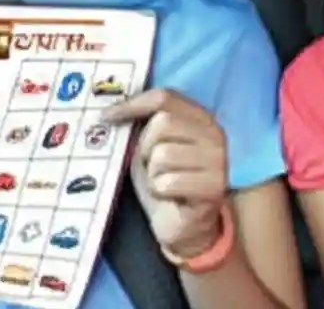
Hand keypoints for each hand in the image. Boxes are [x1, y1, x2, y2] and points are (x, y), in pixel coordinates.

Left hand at [102, 89, 227, 258]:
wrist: (186, 226)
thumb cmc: (166, 182)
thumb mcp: (152, 147)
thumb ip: (143, 126)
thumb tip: (108, 112)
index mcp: (201, 118)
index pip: (164, 97)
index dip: (132, 104)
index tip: (105, 117)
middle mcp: (215, 134)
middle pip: (163, 123)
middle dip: (145, 147)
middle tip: (151, 165)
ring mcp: (218, 161)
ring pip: (163, 154)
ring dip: (153, 173)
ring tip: (163, 182)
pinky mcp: (213, 188)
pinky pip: (167, 182)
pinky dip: (160, 192)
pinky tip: (171, 197)